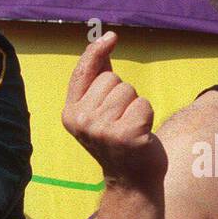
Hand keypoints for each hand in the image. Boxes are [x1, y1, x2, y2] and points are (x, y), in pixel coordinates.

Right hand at [62, 31, 166, 189]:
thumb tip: (102, 42)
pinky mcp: (126, 135)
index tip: (111, 37)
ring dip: (135, 105)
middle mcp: (82, 121)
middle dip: (123, 93)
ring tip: (130, 127)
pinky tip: (141, 134)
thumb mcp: (100, 111)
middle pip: (112, 78)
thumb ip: (98, 79)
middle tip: (122, 121)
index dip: (96, 51)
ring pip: (128, 90)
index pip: (83, 72)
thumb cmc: (118, 141)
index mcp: (70, 114)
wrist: (132, 182)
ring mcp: (102, 130)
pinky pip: (143, 104)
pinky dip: (147, 116)